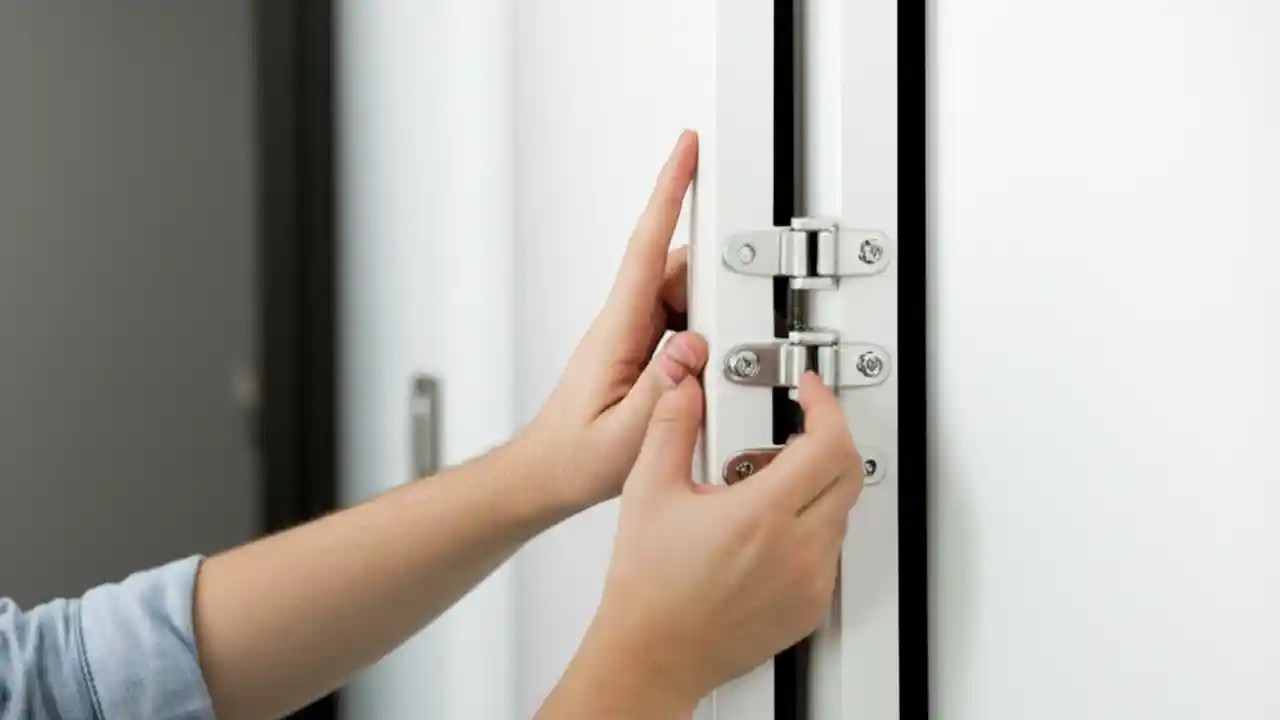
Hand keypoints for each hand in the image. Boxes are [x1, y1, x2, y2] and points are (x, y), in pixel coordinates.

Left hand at [521, 131, 707, 508]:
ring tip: (730, 346)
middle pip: (675, 270)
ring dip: (712, 310)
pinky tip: (712, 362)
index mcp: (615, 334)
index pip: (645, 248)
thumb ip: (663, 390)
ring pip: (683, 297)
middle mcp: (622, 325)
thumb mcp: (626, 436)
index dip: (667, 194)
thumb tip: (695, 345)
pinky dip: (703, 331)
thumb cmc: (576, 457)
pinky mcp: (640, 353)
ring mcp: (630, 337)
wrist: (548, 474)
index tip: (685, 152)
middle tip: (749, 283)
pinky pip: (679, 323)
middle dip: (715, 269)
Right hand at [540, 373, 864, 716]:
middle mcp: (797, 551)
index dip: (825, 406)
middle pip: (849, 473)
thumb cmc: (648, 590)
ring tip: (768, 483)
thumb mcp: (649, 490)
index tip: (809, 392)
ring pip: (842, 512)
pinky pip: (831, 551)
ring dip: (819, 484)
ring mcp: (810, 582)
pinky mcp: (810, 606)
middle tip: (798, 426)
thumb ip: (671, 427)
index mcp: (761, 516)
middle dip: (830, 438)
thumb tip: (684, 388)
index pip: (829, 443)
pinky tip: (769, 528)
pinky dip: (813, 526)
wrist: (653, 655)